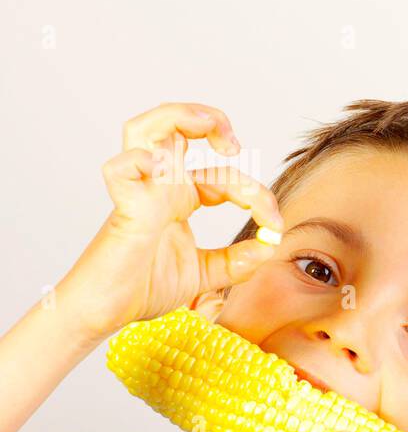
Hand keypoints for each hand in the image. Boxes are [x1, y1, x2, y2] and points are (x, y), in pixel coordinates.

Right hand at [57, 102, 283, 343]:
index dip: (256, 193)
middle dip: (212, 121)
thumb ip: (239, 261)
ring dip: (177, 116)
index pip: (222, 175)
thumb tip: (270, 245)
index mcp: (179, 198)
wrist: (108, 314)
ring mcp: (141, 194)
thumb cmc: (144, 288)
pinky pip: (120, 169)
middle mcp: (160, 188)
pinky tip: (165, 172)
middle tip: (235, 147)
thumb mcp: (206, 274)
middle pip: (175, 127)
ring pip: (144, 130)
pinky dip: (139, 161)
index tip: (275, 224)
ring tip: (208, 126)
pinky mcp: (126, 210)